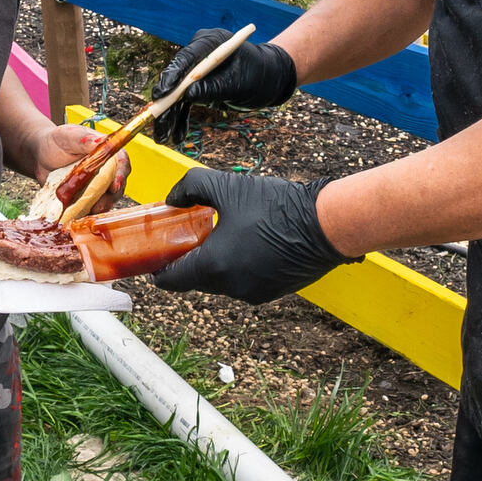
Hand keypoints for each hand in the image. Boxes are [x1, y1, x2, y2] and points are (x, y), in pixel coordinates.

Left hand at [35, 122, 125, 205]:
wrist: (40, 156)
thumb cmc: (56, 141)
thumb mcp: (68, 136)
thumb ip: (83, 139)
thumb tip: (100, 142)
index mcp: (106, 152)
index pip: (121, 163)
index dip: (121, 175)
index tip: (115, 185)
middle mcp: (106, 170)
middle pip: (117, 186)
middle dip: (110, 198)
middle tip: (100, 205)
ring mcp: (96, 186)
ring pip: (105, 200)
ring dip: (99, 207)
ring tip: (88, 212)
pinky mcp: (85, 198)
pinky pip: (90, 208)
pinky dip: (86, 213)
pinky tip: (77, 216)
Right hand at [152, 26, 298, 146]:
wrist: (271, 77)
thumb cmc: (260, 74)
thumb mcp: (240, 83)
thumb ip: (214, 88)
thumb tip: (188, 96)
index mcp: (210, 42)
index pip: (185, 58)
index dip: (171, 78)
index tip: (160, 95)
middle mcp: (200, 53)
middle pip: (176, 77)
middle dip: (166, 102)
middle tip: (157, 122)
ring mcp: (197, 68)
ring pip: (178, 92)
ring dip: (171, 114)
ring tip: (164, 136)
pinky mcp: (198, 83)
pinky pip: (186, 100)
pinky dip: (182, 117)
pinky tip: (176, 134)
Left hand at [154, 169, 345, 302]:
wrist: (326, 225)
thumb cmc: (276, 205)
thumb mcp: (227, 186)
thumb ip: (191, 187)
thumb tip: (172, 198)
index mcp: (214, 266)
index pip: (172, 280)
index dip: (159, 270)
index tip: (155, 259)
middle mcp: (230, 287)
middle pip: (197, 280)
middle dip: (191, 260)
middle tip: (190, 236)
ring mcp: (253, 293)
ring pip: (221, 282)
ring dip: (217, 263)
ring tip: (224, 235)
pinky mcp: (272, 294)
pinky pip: (244, 282)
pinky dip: (239, 268)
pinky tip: (249, 244)